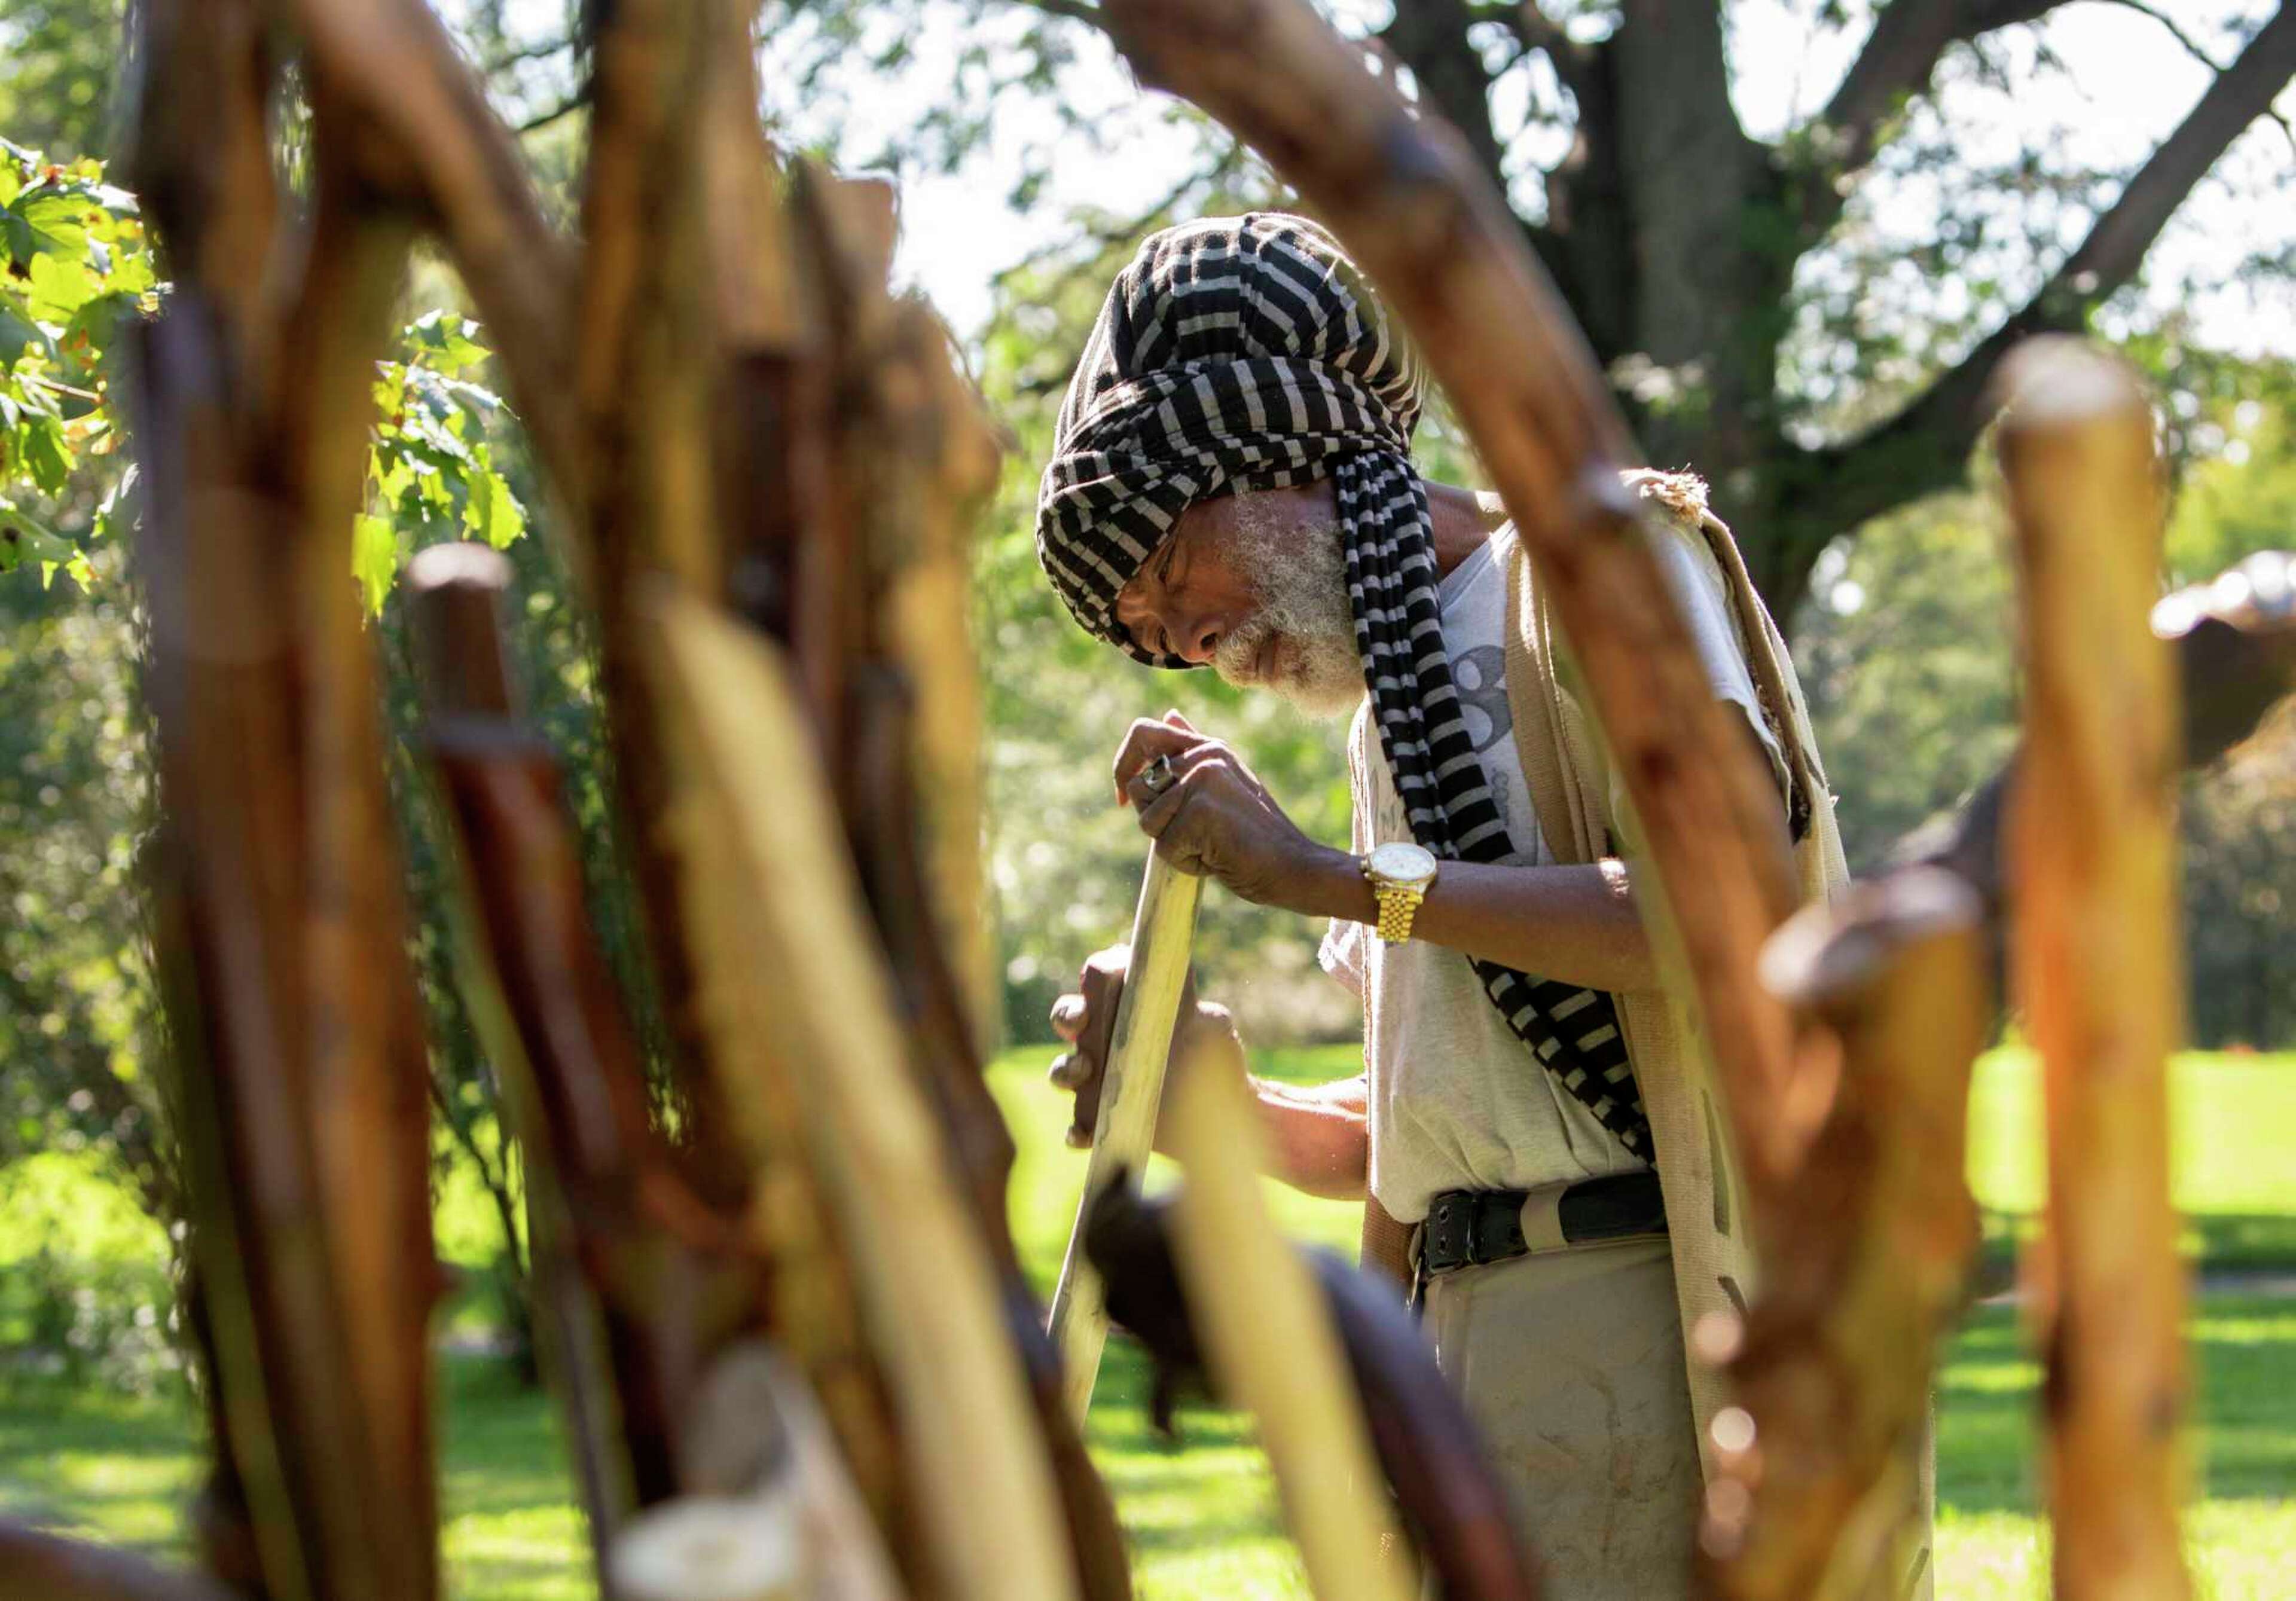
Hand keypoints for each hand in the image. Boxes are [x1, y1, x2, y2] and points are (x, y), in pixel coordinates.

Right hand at [1047, 944, 1242, 1151]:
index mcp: (1123, 1010)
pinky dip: (1074, 1130)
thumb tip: (1177, 973)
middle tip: (1079, 1026)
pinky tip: (1082, 1133)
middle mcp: (1103, 1041)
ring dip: (1064, 1070)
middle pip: (1067, 1020)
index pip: (1094, 987)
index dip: (1088, 983)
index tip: (1093, 995)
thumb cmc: (1212, 1058)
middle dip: (1066, 1018)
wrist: (1221, 1111)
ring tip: (1084, 1073)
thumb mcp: (1211, 1023)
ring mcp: (1096, 1081)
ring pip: (1063, 1071)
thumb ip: (1190, 1000)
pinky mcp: (1099, 1121)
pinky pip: (1076, 1126)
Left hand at [1111, 710, 1337, 909]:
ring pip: (1147, 822)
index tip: (1122, 797)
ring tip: (1214, 846)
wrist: (1292, 865)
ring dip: (1174, 845)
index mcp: (1208, 747)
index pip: (1142, 732)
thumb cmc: (1256, 835)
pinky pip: (1165, 847)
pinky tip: (1219, 857)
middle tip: (1200, 834)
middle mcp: (1204, 755)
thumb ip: (1192, 752)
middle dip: (1157, 821)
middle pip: (1138, 788)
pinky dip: (1187, 862)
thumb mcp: (1224, 783)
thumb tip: (1168, 715)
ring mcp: (1202, 779)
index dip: (1122, 765)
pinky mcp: (1199, 810)